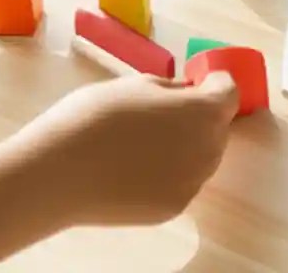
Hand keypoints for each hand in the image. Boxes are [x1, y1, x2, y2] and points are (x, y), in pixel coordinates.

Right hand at [6, 73, 239, 226]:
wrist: (59, 174)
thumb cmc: (93, 117)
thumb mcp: (135, 85)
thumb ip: (170, 89)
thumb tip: (186, 93)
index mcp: (202, 113)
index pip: (228, 93)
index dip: (214, 82)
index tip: (197, 80)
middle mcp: (208, 149)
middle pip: (216, 127)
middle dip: (199, 115)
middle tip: (163, 112)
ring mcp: (193, 183)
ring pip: (201, 157)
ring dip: (186, 145)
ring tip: (144, 141)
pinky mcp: (174, 207)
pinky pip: (182, 182)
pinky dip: (169, 172)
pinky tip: (135, 169)